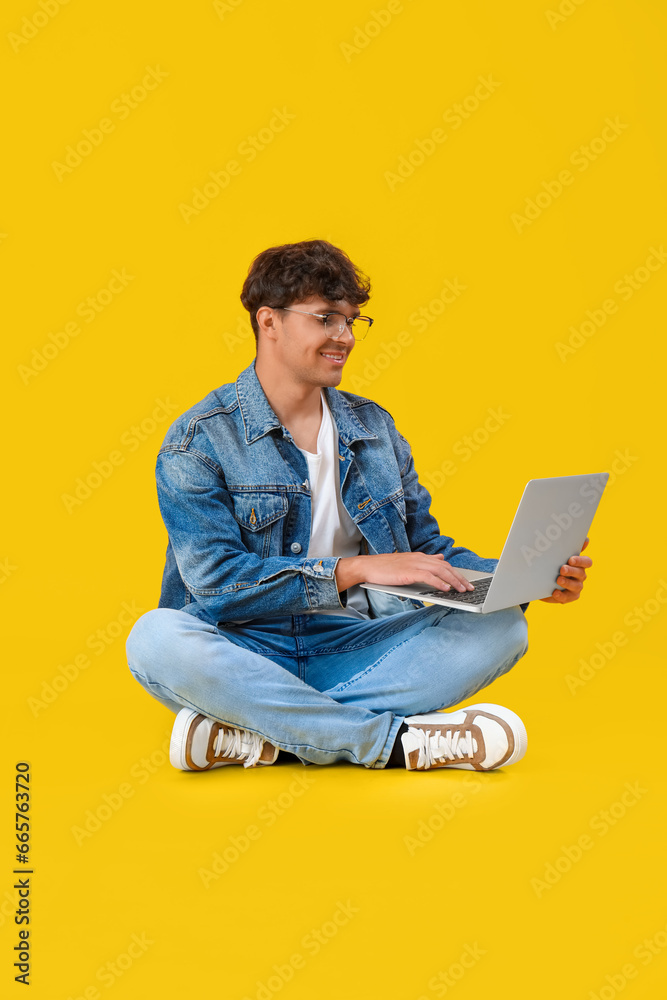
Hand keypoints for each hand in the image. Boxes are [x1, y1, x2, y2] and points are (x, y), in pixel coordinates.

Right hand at [336, 552, 473, 593]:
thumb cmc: (385, 568)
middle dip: (459, 578)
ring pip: (440, 571)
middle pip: (445, 567)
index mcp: (420, 557)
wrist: (368, 567)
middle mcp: (420, 558)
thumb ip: (425, 561)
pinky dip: (439, 582)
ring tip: (462, 590)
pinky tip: (446, 589)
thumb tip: (441, 558)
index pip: (444, 564)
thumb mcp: (408, 562)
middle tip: (470, 588)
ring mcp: (414, 564)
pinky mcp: (409, 572)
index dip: (456, 573)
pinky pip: (428, 577)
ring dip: (453, 581)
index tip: (466, 582)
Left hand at [540, 537, 591, 604]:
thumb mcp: (559, 555)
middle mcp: (580, 575)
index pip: (586, 562)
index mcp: (580, 564)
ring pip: (576, 586)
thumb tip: (586, 539)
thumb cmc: (554, 564)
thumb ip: (570, 547)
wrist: (543, 580)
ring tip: (558, 580)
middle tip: (562, 569)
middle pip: (581, 573)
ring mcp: (576, 587)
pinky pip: (568, 598)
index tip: (570, 559)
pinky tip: (555, 592)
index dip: (580, 561)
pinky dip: (562, 596)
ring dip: (567, 583)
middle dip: (571, 571)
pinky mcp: (570, 596)